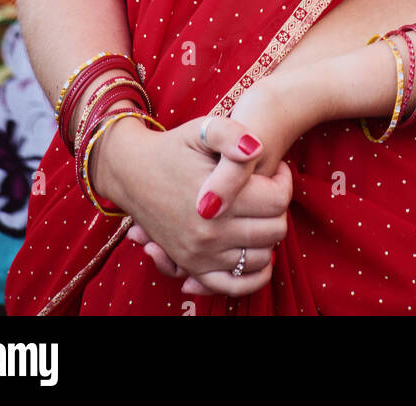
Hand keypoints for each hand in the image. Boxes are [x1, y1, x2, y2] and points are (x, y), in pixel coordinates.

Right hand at [95, 112, 290, 297]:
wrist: (131, 172)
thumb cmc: (172, 147)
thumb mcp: (202, 129)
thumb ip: (232, 133)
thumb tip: (256, 149)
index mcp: (218, 199)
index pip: (278, 201)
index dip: (284, 181)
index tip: (275, 169)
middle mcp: (210, 233)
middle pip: (275, 230)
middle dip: (278, 207)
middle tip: (266, 188)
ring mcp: (201, 255)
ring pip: (261, 258)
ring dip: (267, 236)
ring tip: (257, 212)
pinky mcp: (192, 266)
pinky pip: (236, 286)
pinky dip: (254, 274)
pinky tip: (257, 252)